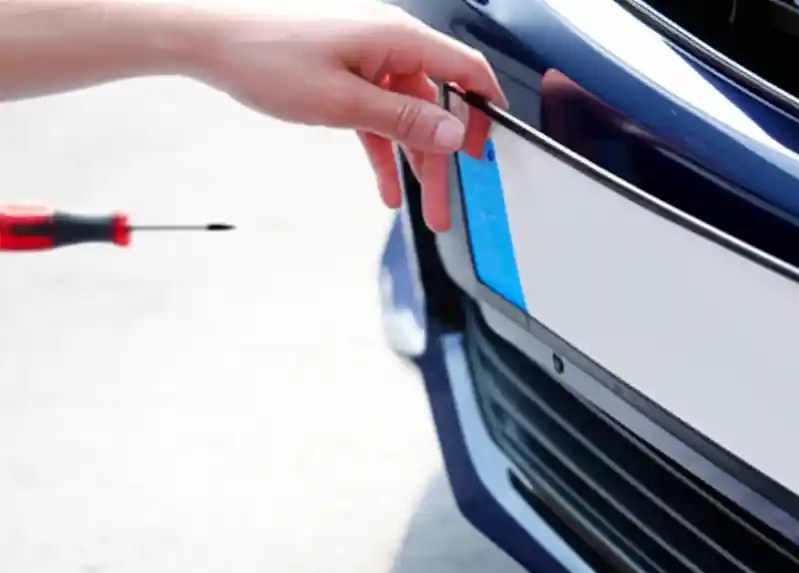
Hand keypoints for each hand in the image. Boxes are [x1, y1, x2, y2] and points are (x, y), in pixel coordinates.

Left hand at [194, 0, 506, 230]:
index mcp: (397, 37)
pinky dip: (383, 149)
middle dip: (442, 159)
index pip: (466, 72)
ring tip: (420, 208)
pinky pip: (376, 115)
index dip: (484, 112)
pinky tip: (386, 187)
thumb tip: (452, 134)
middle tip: (446, 205)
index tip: (490, 151)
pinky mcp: (344, 70)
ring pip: (406, 116)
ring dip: (413, 162)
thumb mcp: (341, 101)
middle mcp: (388, 42)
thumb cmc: (263, 54)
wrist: (205, 35)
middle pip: (435, 105)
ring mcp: (366, 57)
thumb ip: (403, 120)